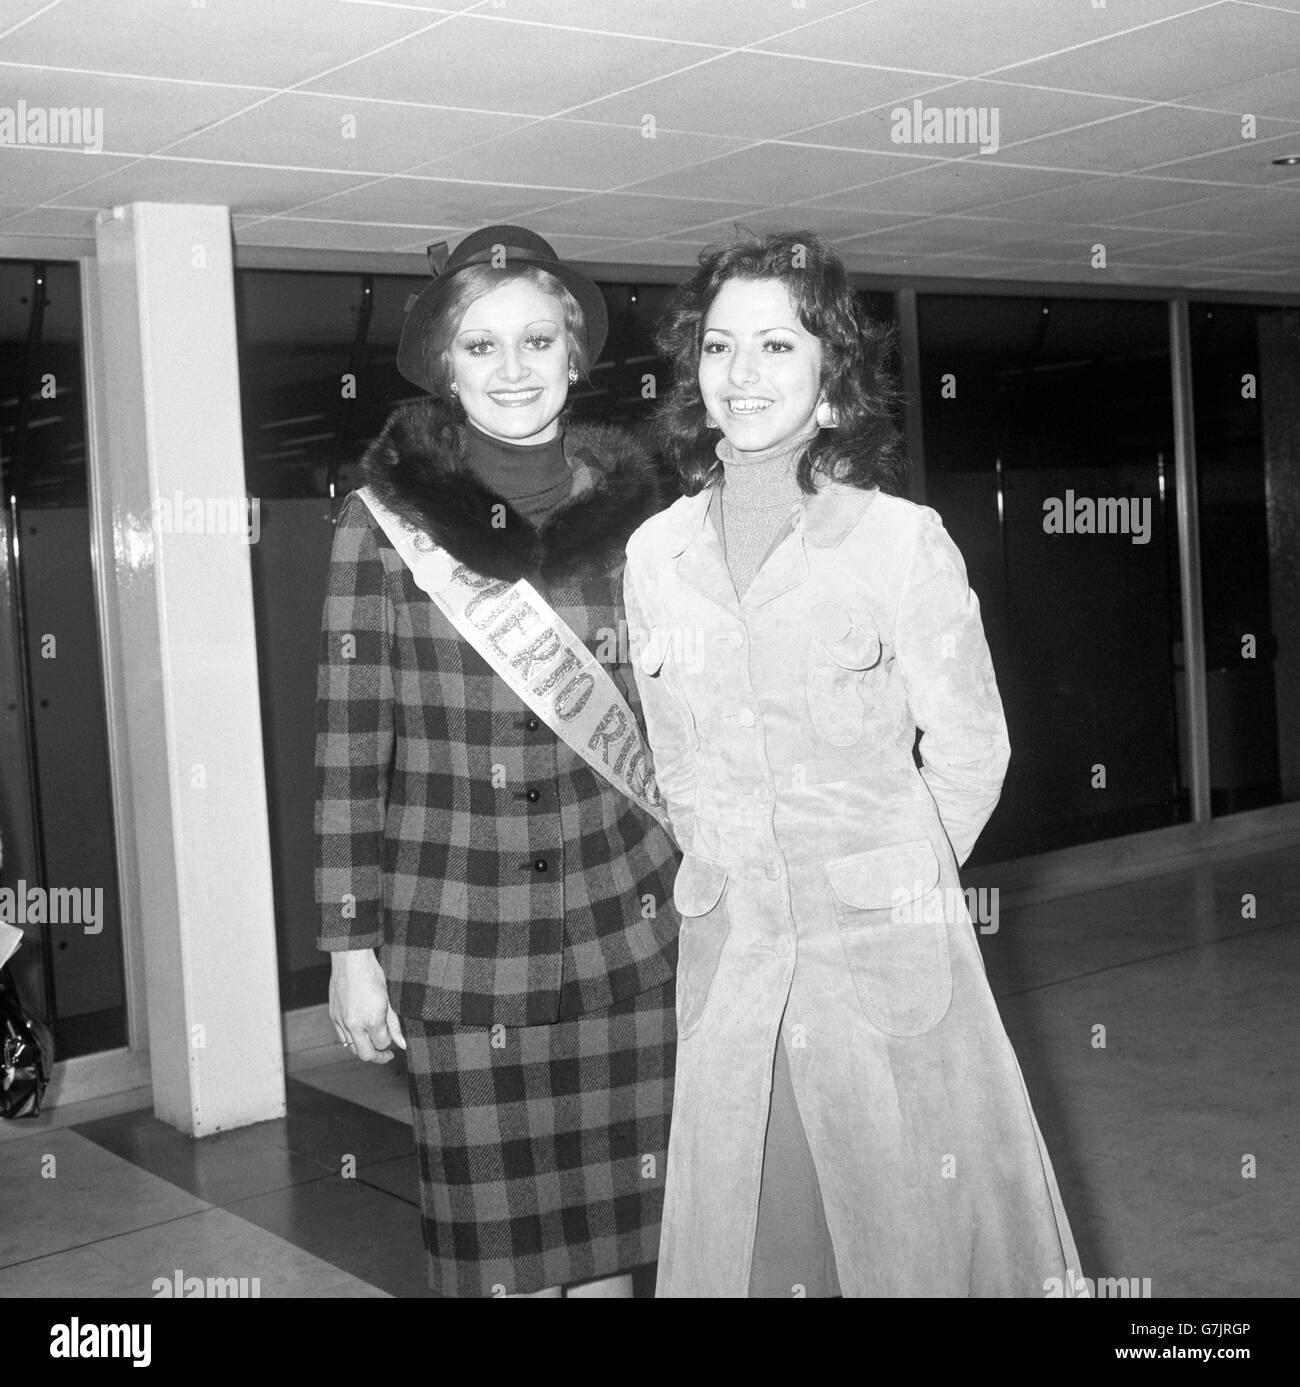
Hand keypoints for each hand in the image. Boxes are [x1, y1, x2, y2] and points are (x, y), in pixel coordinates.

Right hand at [329, 949, 405, 1063]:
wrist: (350, 960)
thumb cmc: (372, 975)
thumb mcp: (389, 999)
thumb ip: (394, 1024)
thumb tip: (402, 1044)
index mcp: (372, 1020)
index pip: (382, 1044)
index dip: (390, 1042)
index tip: (394, 1038)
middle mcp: (354, 1024)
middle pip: (365, 1054)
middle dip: (378, 1057)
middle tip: (386, 1054)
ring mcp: (341, 1021)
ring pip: (351, 1048)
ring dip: (363, 1047)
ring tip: (372, 1039)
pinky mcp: (333, 1016)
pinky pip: (341, 1037)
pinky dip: (351, 1038)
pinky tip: (360, 1031)